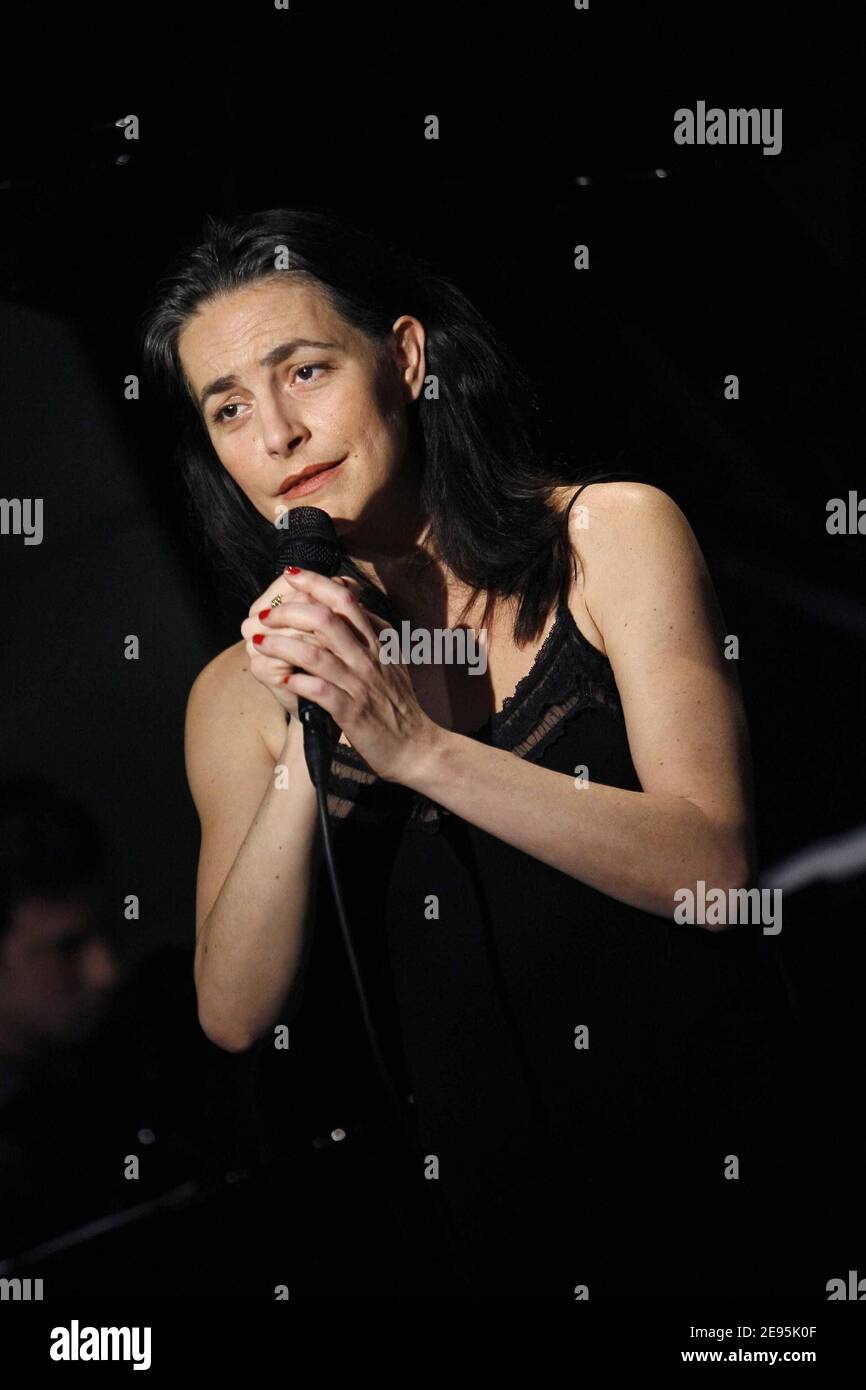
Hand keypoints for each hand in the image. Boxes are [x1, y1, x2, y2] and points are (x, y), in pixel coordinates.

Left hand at [253, 567, 445, 785]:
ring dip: (281, 645)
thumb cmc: (398, 704)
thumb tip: (352, 603)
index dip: (316, 583)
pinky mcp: (351, 712)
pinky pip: (318, 691)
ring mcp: (359, 685)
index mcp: (378, 642)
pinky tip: (281, 680)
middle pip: (325, 619)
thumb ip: (371, 632)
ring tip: (259, 642)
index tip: (291, 575)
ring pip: (315, 654)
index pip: (345, 600)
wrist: (417, 746)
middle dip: (289, 611)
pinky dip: (296, 682)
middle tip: (266, 614)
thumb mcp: (391, 660)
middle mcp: (368, 658)